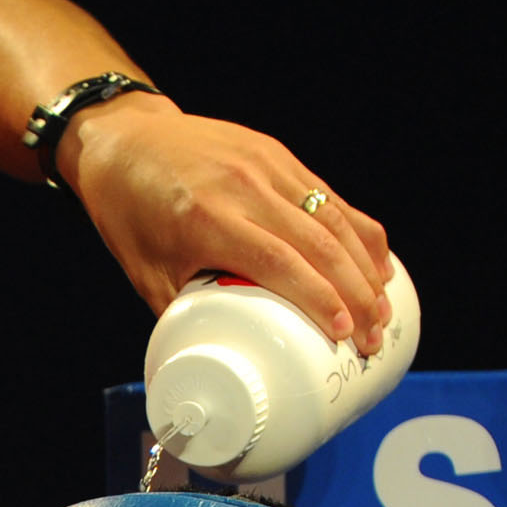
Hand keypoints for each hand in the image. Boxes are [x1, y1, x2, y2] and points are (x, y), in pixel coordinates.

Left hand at [61, 94, 393, 349]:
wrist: (125, 139)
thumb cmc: (129, 212)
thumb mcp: (145, 272)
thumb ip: (181, 315)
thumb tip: (209, 368)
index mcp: (207, 218)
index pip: (279, 261)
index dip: (318, 298)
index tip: (343, 334)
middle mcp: (243, 186)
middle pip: (319, 243)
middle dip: (355, 295)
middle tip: (372, 338)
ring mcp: (266, 164)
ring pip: (333, 217)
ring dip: (366, 267)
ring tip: (382, 311)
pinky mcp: (278, 155)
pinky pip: (330, 195)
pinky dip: (358, 231)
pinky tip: (376, 263)